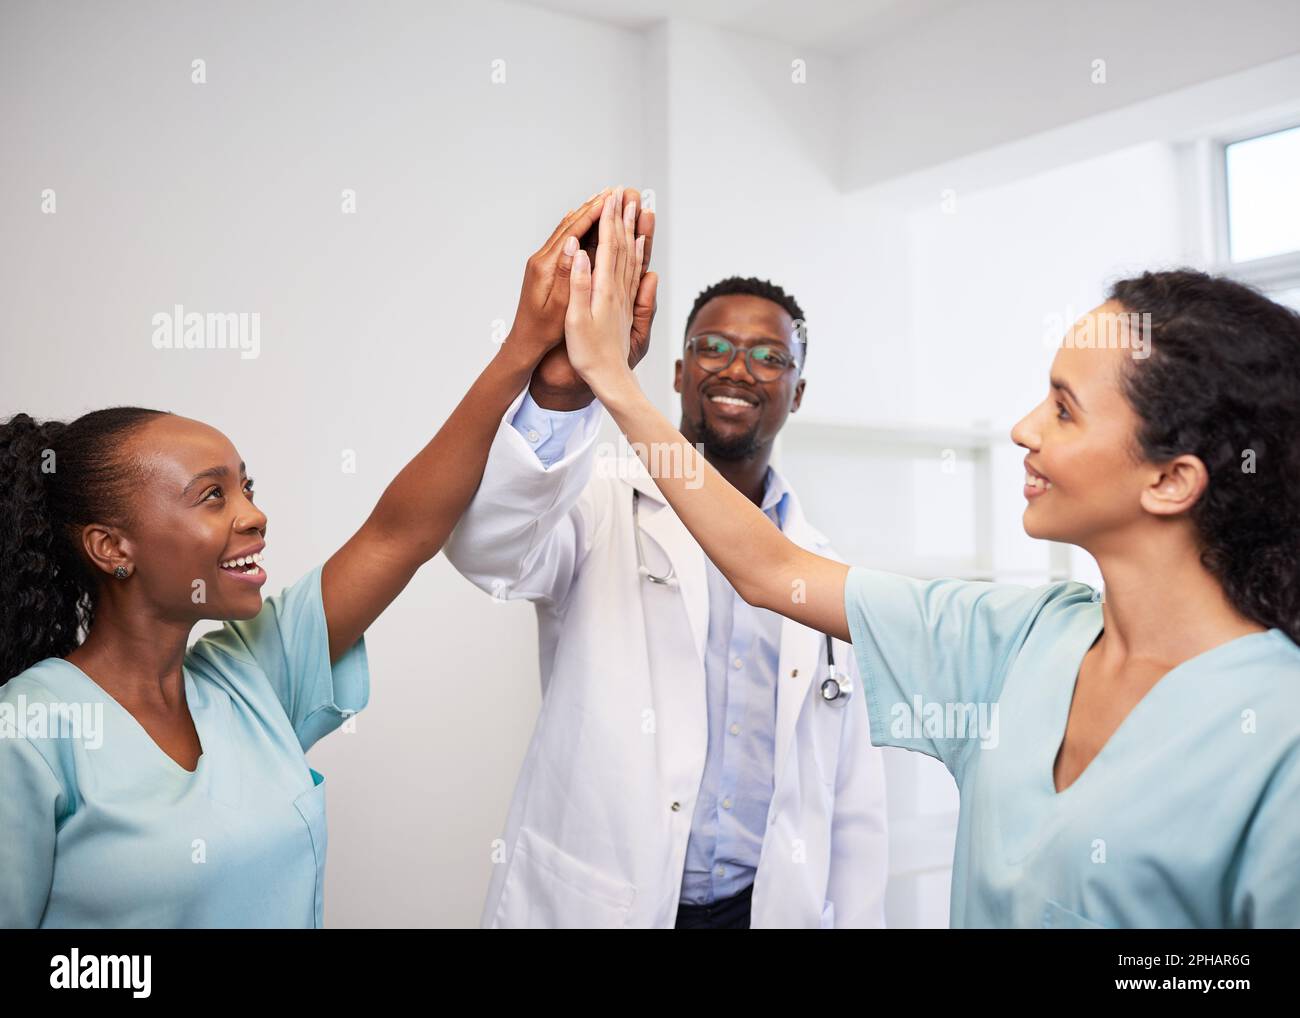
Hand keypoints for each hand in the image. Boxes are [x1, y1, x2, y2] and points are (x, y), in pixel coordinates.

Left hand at [502, 190, 609, 365]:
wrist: (524, 343)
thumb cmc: (543, 332)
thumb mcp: (560, 307)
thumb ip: (567, 275)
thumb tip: (574, 245)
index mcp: (546, 267)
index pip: (573, 231)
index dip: (593, 213)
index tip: (610, 198)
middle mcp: (542, 260)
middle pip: (569, 224)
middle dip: (591, 206)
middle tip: (612, 191)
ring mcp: (542, 263)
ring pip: (566, 230)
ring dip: (585, 213)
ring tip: (602, 200)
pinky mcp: (545, 268)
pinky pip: (564, 241)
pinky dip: (578, 227)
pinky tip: (585, 222)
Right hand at [532, 187, 657, 409]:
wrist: (609, 379)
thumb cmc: (588, 354)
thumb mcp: (575, 320)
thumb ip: (579, 285)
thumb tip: (580, 252)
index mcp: (604, 289)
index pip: (608, 245)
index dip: (609, 219)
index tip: (611, 195)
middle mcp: (618, 289)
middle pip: (623, 245)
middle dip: (624, 216)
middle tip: (627, 191)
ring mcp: (624, 297)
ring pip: (631, 255)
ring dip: (633, 230)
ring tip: (637, 209)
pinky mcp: (626, 306)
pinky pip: (634, 273)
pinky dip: (638, 254)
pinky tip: (639, 245)